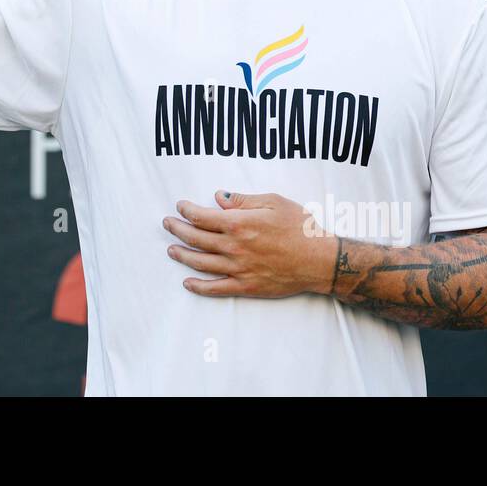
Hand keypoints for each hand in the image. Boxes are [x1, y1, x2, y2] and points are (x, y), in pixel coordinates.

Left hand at [163, 190, 337, 297]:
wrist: (319, 259)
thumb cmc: (299, 227)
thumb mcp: (273, 202)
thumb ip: (241, 200)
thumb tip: (217, 198)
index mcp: (239, 223)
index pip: (201, 216)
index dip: (186, 210)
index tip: (180, 206)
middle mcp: (234, 247)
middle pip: (195, 238)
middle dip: (177, 229)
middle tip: (167, 224)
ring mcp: (238, 268)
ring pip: (200, 262)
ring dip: (182, 255)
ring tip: (171, 249)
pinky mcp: (246, 286)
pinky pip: (216, 288)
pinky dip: (199, 287)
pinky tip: (187, 282)